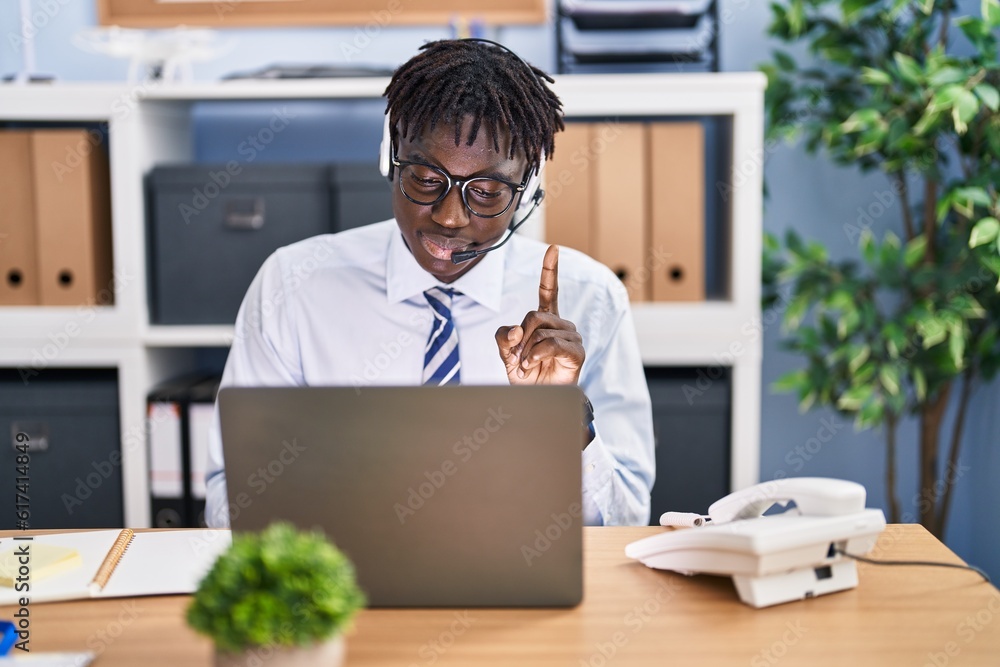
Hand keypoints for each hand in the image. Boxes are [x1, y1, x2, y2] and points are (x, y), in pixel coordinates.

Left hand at [496, 245, 584, 384]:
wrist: (538, 399)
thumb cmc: (526, 376)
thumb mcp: (506, 353)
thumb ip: (504, 337)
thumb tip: (517, 329)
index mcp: (546, 320)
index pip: (549, 291)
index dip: (550, 270)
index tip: (553, 248)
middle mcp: (561, 324)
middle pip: (533, 315)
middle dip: (520, 337)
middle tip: (518, 357)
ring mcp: (572, 337)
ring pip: (541, 330)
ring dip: (527, 350)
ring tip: (527, 365)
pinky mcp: (577, 351)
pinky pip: (551, 343)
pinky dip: (536, 354)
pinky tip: (533, 364)